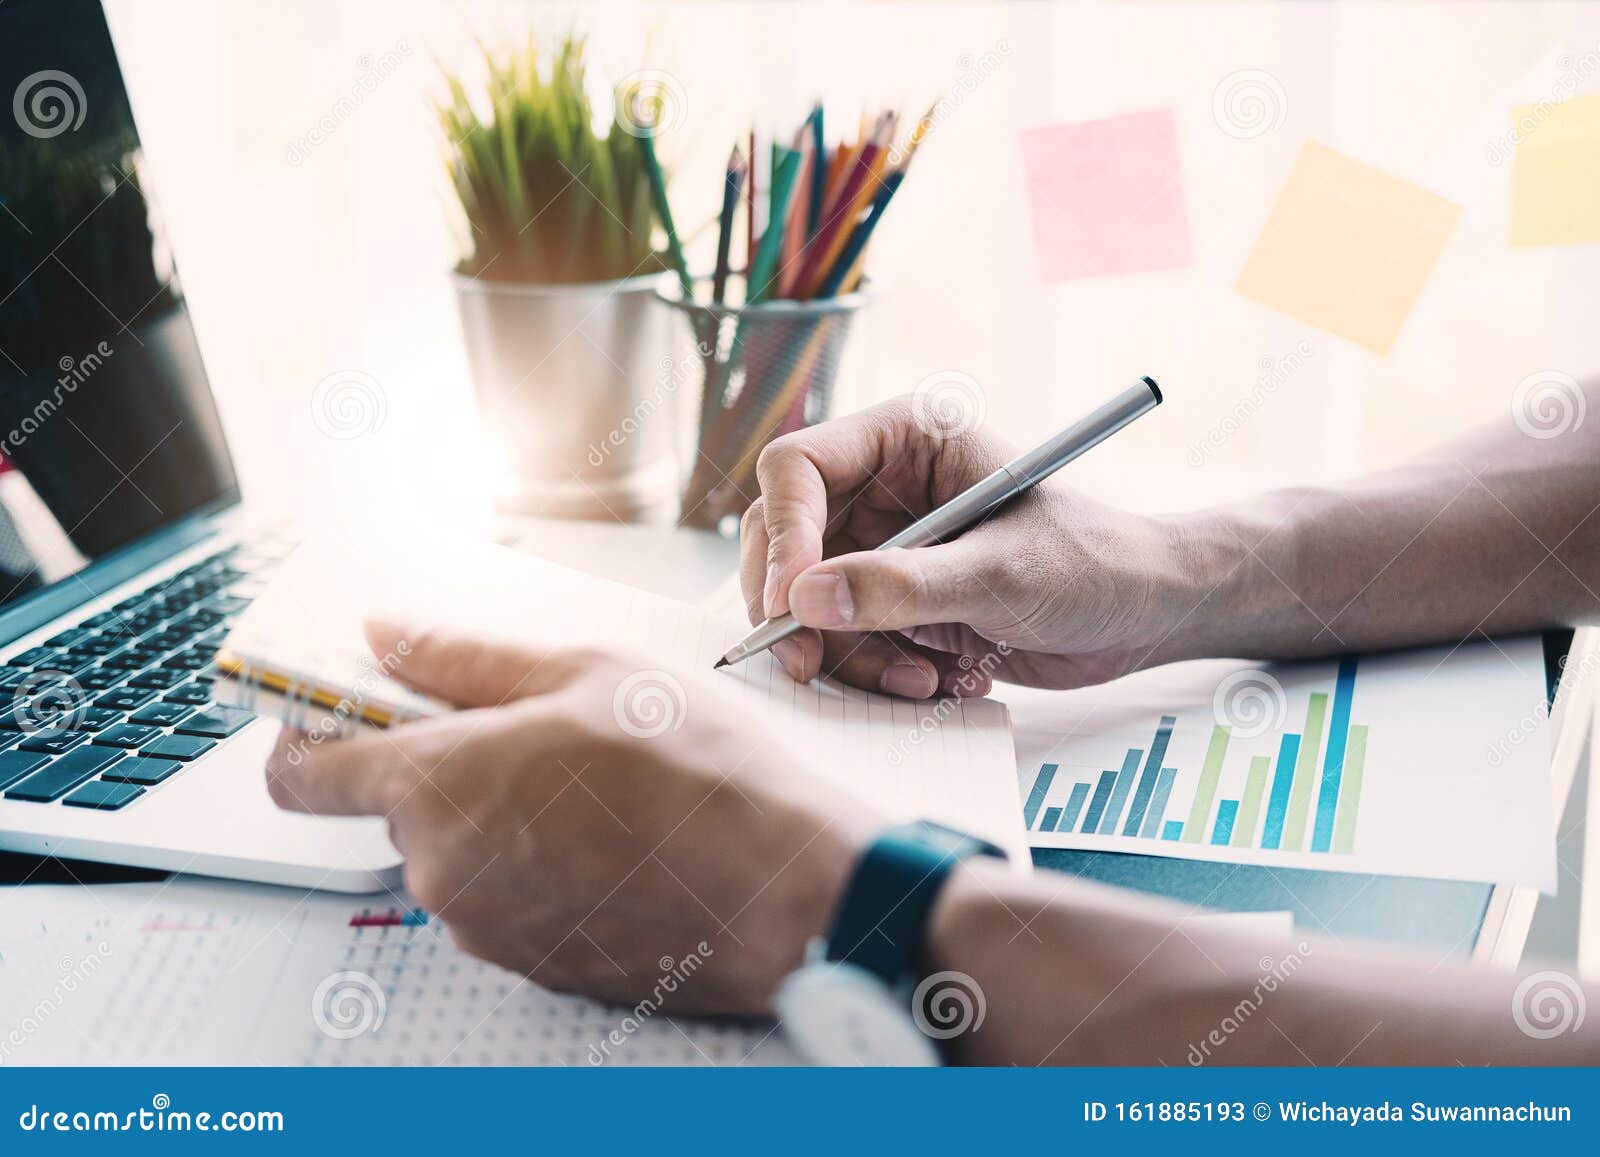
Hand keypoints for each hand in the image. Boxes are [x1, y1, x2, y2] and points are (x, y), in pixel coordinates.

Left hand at [265, 619, 879, 1014]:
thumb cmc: (697, 774)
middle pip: (397, 806)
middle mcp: (441, 868)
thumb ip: (463, 658)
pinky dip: (533, 866)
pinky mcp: (530, 964)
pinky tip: (609, 838)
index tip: (339, 708)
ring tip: (591, 786)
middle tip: (531, 730)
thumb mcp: (584, 672)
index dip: (309, 732)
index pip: (302, 773)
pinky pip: (502, 900)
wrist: (781, 890)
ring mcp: (484, 926)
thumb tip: (386, 634)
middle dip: (444, 764)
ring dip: (496, 816)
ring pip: (456, 853)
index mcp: (437, 784)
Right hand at [740, 397, 1192, 696]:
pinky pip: (844, 640)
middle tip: (811, 665)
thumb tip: (805, 602)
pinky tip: (939, 677)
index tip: (793, 604)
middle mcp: (881, 486)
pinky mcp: (893, 601)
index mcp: (905, 440)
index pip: (796, 468)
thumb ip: (905, 586)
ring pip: (808, 604)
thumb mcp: (1001, 574)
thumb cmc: (1092, 564)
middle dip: (799, 612)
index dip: (783, 536)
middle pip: (784, 542)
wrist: (1142, 614)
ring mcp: (883, 547)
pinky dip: (876, 670)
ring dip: (849, 655)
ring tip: (917, 678)